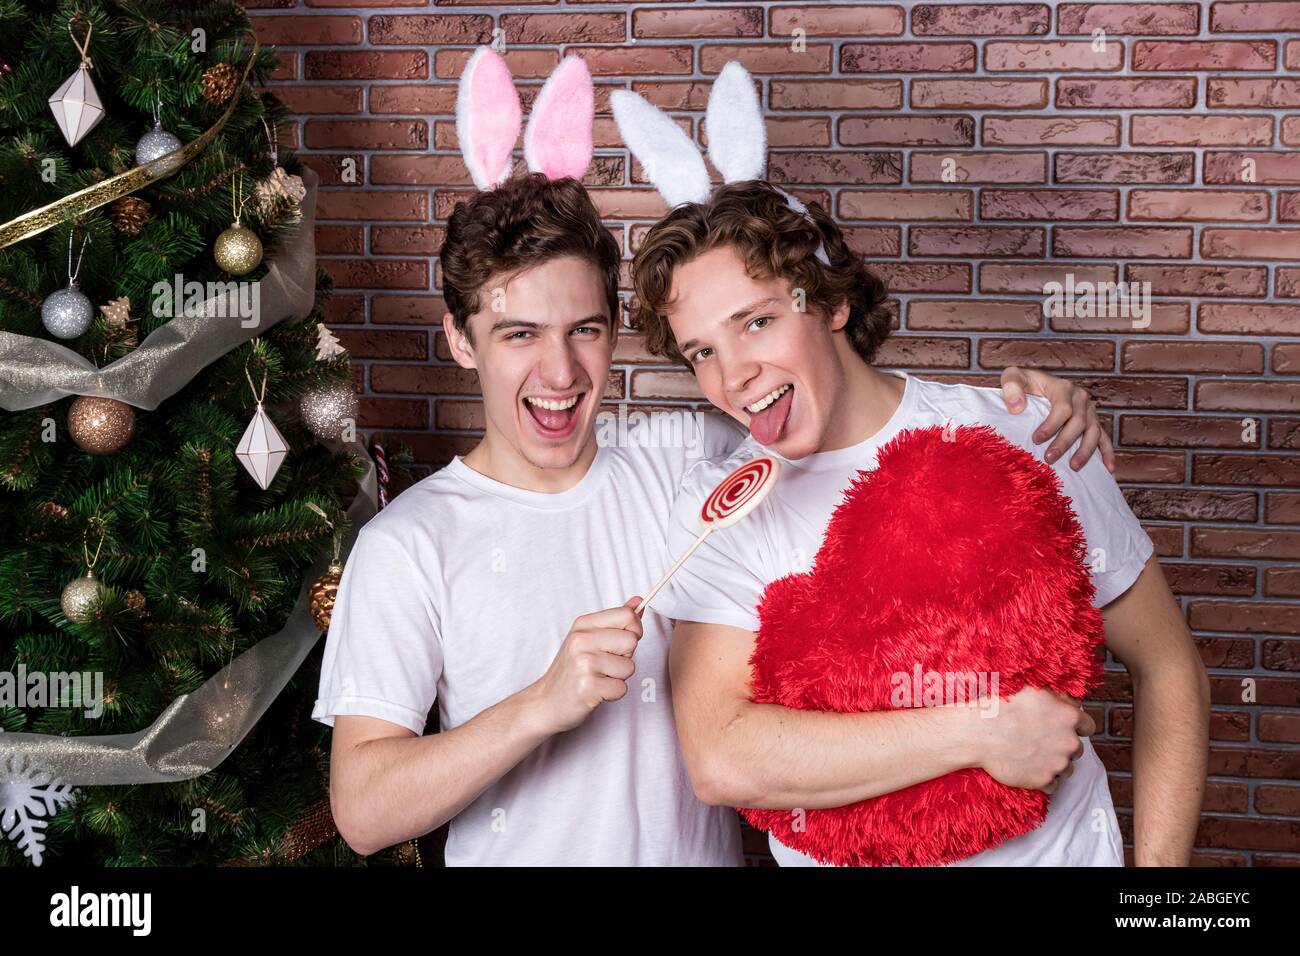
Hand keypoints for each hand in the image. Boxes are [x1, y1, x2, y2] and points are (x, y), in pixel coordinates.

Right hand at [531, 597, 643, 734]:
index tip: (620, 642)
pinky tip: (596, 691)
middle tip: (603, 665)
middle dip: (625, 657)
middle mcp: (581, 640)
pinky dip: (613, 694)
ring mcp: (584, 663)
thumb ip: (615, 621)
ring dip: (618, 677)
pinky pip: (622, 689)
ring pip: (629, 667)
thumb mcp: (588, 638)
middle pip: (631, 640)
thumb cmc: (571, 670)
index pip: (628, 615)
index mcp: (583, 624)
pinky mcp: (588, 687)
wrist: (546, 702)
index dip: (633, 630)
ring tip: (597, 678)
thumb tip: (638, 601)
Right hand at [971, 686, 1093, 793]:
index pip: (1089, 726)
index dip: (1076, 726)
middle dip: (1063, 746)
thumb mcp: (1032, 689)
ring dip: (1055, 763)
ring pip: (1067, 768)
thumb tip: (1072, 701)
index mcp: (1069, 716)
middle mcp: (1069, 741)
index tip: (1062, 728)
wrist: (977, 732)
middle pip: (1077, 749)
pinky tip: (1028, 768)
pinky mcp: (1043, 781)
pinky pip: (1053, 785)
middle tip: (1041, 741)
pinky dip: (1043, 779)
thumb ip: (1058, 696)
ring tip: (1033, 755)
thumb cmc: (1001, 705)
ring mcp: (1057, 763)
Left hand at [998, 366, 1113, 472]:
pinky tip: (1107, 468)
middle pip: (1079, 422)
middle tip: (1049, 459)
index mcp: (1063, 387)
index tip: (1036, 440)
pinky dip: (1107, 453)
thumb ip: (1011, 387)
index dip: (1051, 425)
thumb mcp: (1012, 377)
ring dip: (1085, 450)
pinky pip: (1104, 437)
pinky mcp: (1093, 422)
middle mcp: (1080, 397)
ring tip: (1073, 467)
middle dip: (1064, 442)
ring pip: (1093, 431)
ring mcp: (1089, 410)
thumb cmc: (1023, 384)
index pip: (1062, 408)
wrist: (1034, 385)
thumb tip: (1017, 408)